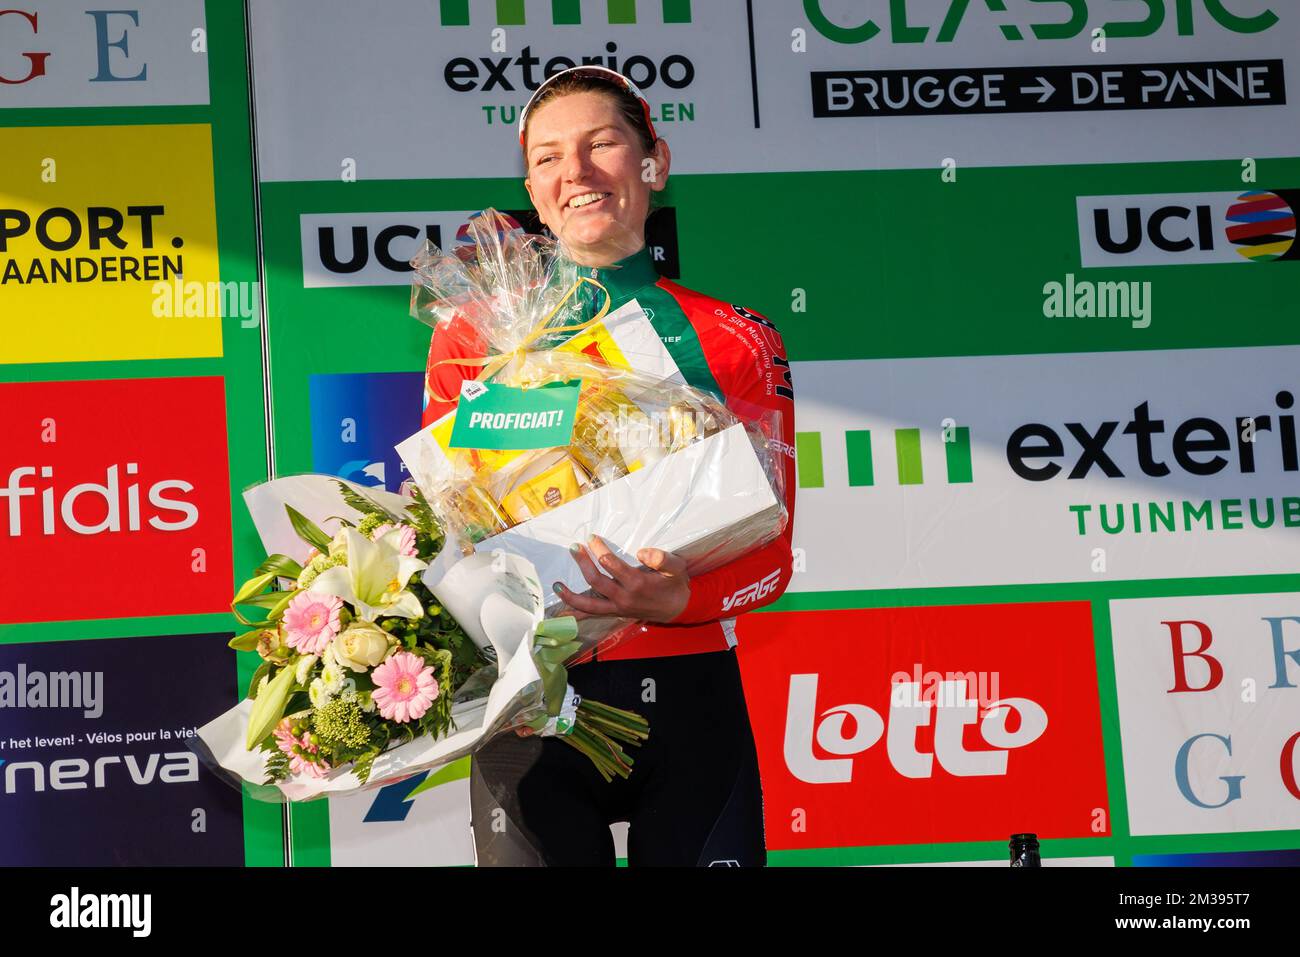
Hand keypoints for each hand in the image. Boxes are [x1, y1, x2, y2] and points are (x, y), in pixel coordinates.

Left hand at [553, 535, 690, 623]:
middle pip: (595, 581)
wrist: (678, 609)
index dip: (599, 550)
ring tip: (556, 585)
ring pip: (589, 604)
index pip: (611, 564)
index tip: (592, 538)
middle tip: (574, 548)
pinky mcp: (615, 613)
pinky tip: (563, 610)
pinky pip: (593, 615)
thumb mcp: (676, 568)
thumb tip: (641, 552)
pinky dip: (577, 613)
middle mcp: (624, 598)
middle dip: (583, 563)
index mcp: (637, 583)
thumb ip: (661, 558)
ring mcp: (617, 608)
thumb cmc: (675, 585)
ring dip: (571, 595)